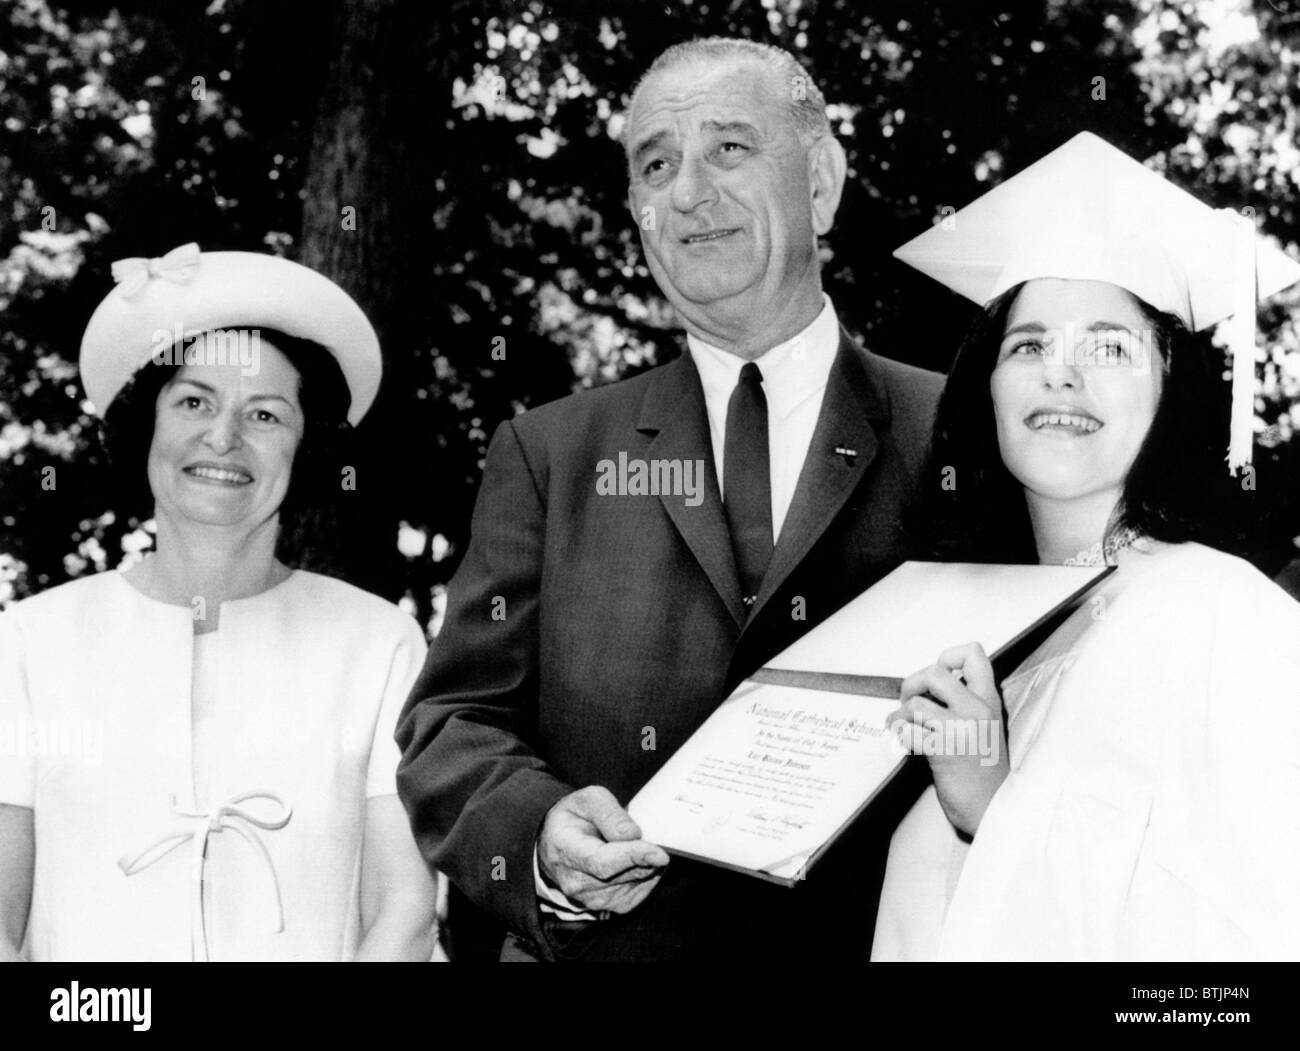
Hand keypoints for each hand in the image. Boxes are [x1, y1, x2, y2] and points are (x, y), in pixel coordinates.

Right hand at [537, 786, 669, 914]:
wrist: (559, 844)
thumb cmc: (575, 818)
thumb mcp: (588, 800)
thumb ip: (610, 814)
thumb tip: (632, 834)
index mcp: (566, 851)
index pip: (602, 862)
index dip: (633, 858)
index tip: (660, 853)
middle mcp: (575, 882)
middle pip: (623, 874)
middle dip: (647, 856)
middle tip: (653, 834)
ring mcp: (592, 899)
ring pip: (635, 883)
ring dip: (648, 863)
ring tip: (637, 843)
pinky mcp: (610, 906)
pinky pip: (640, 892)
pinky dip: (647, 874)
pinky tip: (640, 858)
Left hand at [887, 643, 1008, 836]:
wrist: (994, 810)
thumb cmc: (984, 771)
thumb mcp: (987, 726)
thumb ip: (967, 702)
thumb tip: (927, 682)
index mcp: (990, 700)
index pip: (973, 653)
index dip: (948, 656)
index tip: (938, 675)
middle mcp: (977, 710)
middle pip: (934, 672)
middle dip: (911, 683)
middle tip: (909, 701)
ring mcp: (961, 729)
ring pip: (915, 703)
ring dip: (900, 715)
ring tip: (901, 726)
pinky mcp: (943, 751)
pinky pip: (907, 730)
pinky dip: (898, 734)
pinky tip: (903, 741)